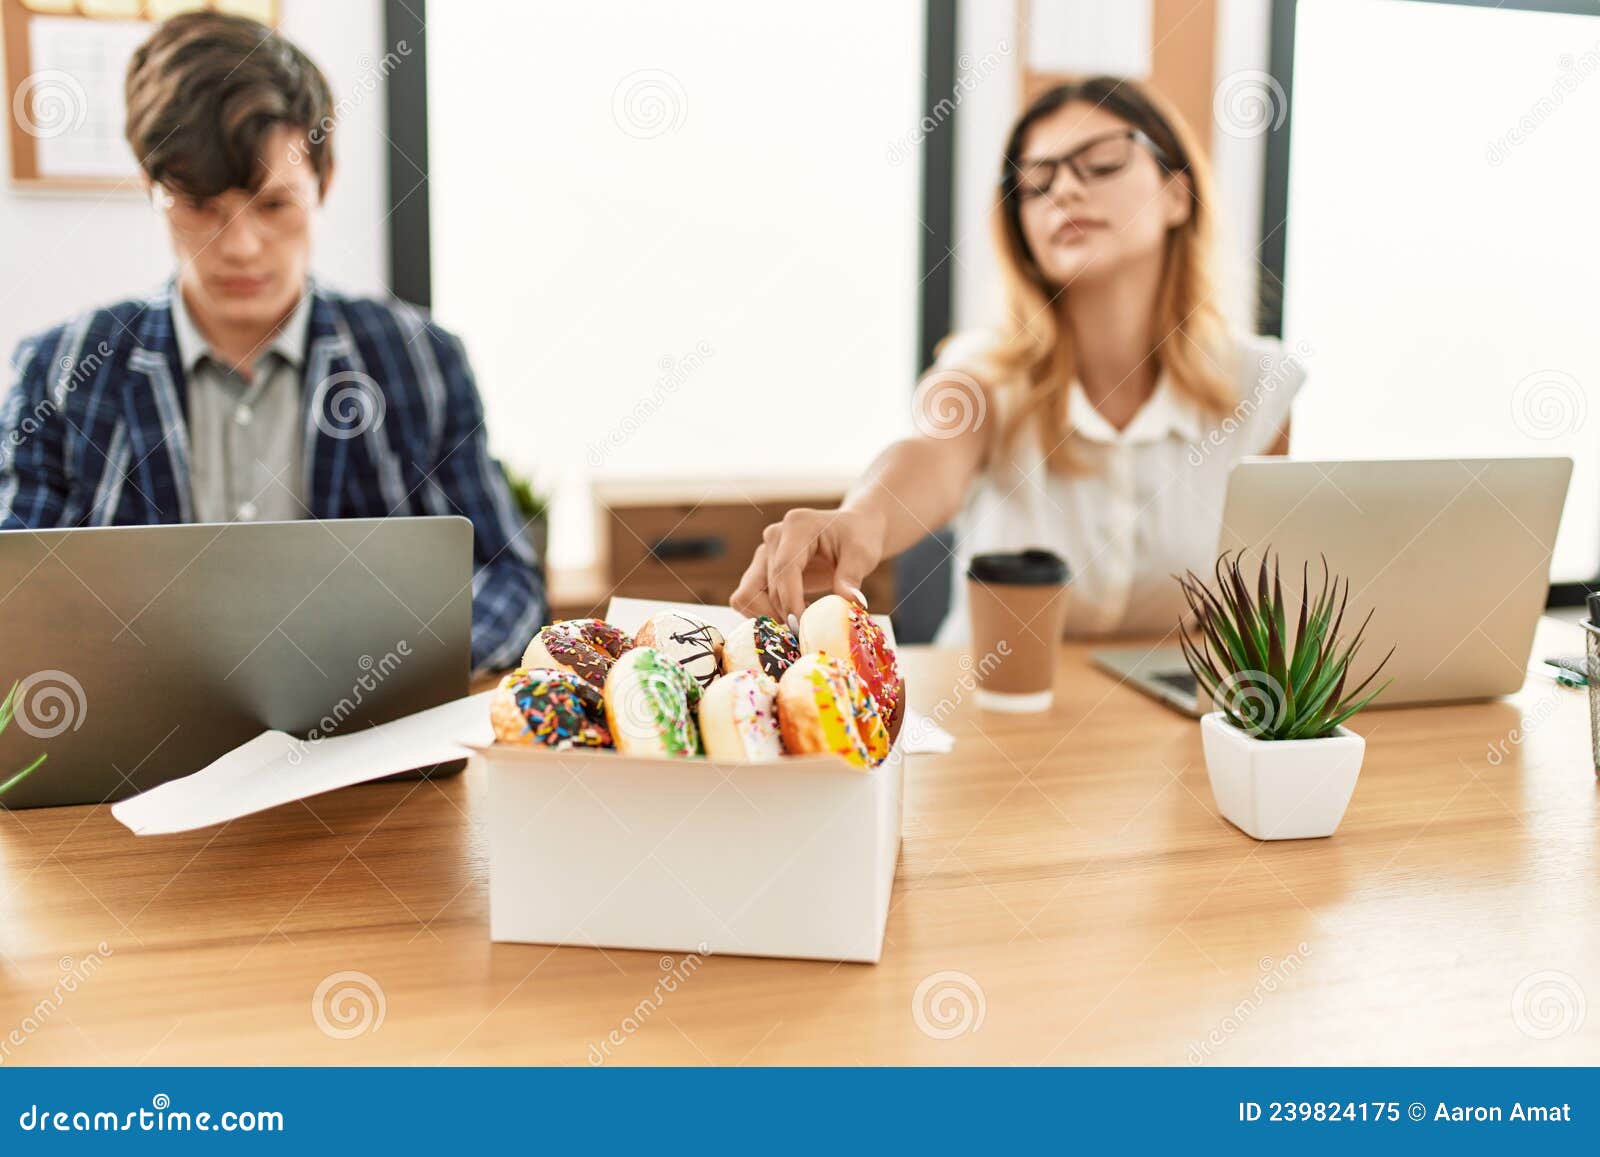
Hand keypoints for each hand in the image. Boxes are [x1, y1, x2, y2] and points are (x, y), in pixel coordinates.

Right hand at [730, 506, 884, 623]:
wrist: (852, 529)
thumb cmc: (858, 537)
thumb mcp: (862, 554)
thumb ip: (852, 578)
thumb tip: (852, 604)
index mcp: (797, 526)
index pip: (784, 568)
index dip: (791, 601)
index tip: (803, 627)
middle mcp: (774, 537)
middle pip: (768, 586)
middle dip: (785, 614)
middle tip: (810, 632)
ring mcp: (764, 552)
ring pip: (748, 594)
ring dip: (771, 615)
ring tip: (802, 622)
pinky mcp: (761, 567)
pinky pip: (748, 597)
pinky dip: (765, 613)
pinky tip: (794, 613)